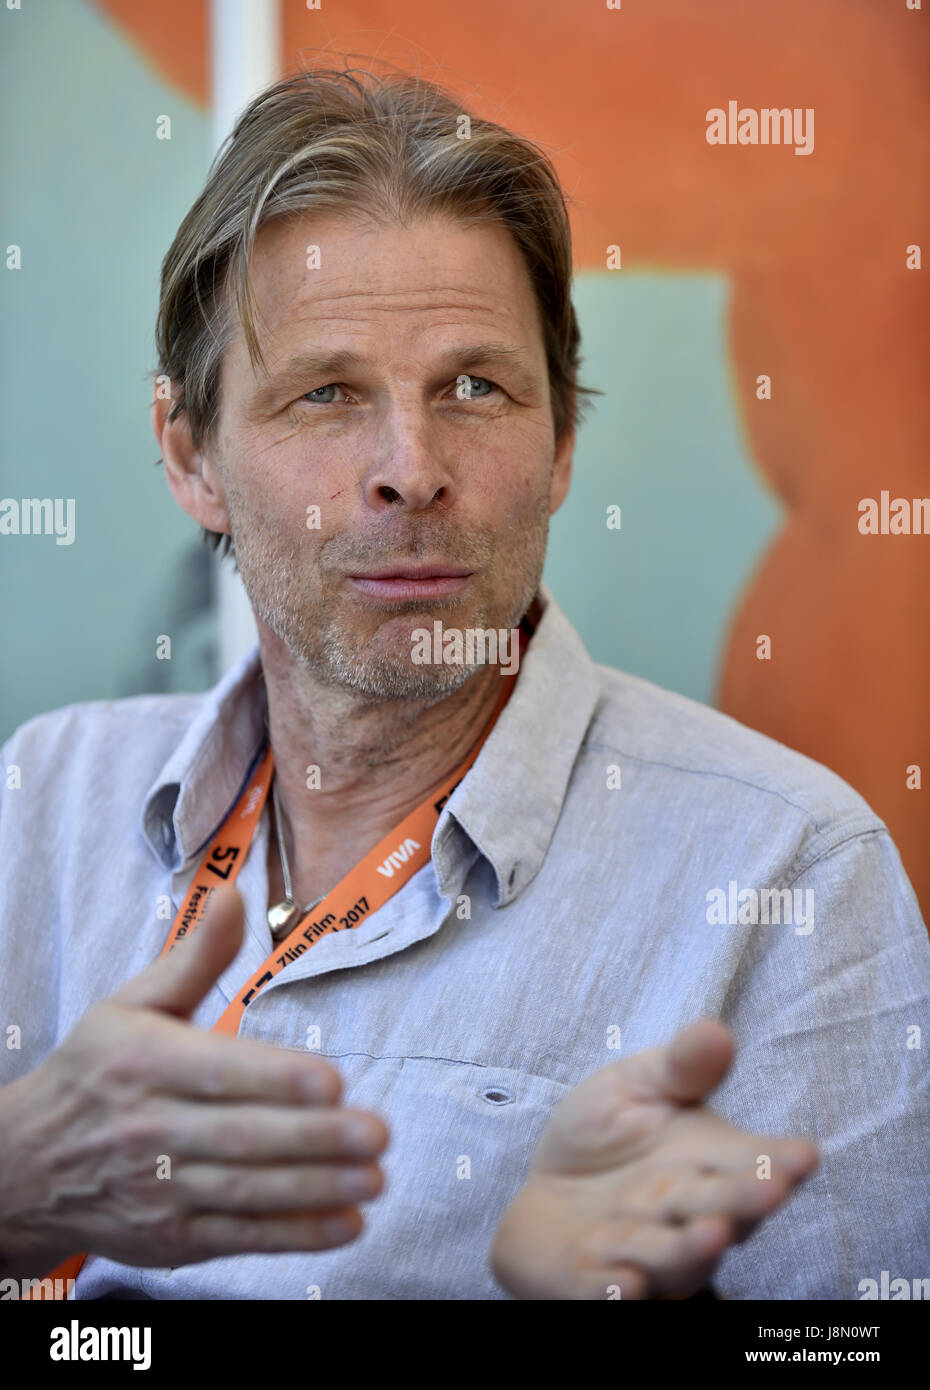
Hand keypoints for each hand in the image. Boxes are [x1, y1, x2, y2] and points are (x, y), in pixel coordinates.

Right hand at [0, 884, 388, 1278]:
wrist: (25, 1167)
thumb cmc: (95, 1070)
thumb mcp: (131, 1004)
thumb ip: (195, 957)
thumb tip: (234, 893)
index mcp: (145, 1063)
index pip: (217, 1073)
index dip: (275, 1080)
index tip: (333, 1081)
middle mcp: (150, 1129)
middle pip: (240, 1139)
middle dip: (313, 1140)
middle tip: (377, 1133)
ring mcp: (159, 1191)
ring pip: (245, 1192)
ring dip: (316, 1190)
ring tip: (375, 1178)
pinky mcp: (171, 1238)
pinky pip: (239, 1237)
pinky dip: (294, 1235)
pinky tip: (347, 1223)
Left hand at [489, 1019, 817, 1298]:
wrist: (547, 1183)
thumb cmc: (606, 1132)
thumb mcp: (638, 1085)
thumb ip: (679, 1066)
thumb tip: (716, 1029)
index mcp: (707, 1165)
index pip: (750, 1164)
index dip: (778, 1162)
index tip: (804, 1155)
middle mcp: (686, 1218)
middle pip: (721, 1213)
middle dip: (745, 1203)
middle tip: (770, 1190)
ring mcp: (643, 1257)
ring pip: (674, 1261)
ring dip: (692, 1251)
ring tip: (712, 1234)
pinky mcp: (591, 1284)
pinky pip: (603, 1295)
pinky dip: (614, 1293)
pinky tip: (622, 1284)